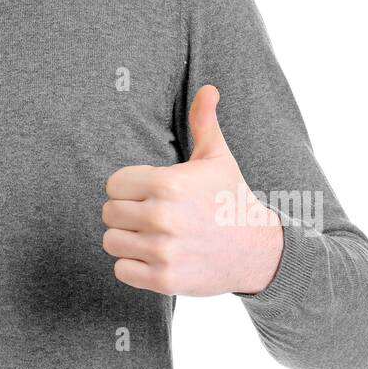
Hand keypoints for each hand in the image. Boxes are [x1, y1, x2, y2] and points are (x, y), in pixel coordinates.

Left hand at [102, 85, 282, 296]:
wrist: (259, 250)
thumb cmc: (231, 198)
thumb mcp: (218, 158)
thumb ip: (204, 122)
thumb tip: (208, 88)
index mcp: (168, 183)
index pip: (113, 185)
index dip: (129, 188)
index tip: (150, 193)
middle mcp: (162, 217)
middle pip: (109, 212)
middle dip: (126, 213)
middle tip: (151, 216)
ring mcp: (163, 251)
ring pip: (111, 241)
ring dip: (127, 240)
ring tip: (152, 236)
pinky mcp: (165, 280)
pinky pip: (121, 270)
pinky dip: (133, 267)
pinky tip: (155, 257)